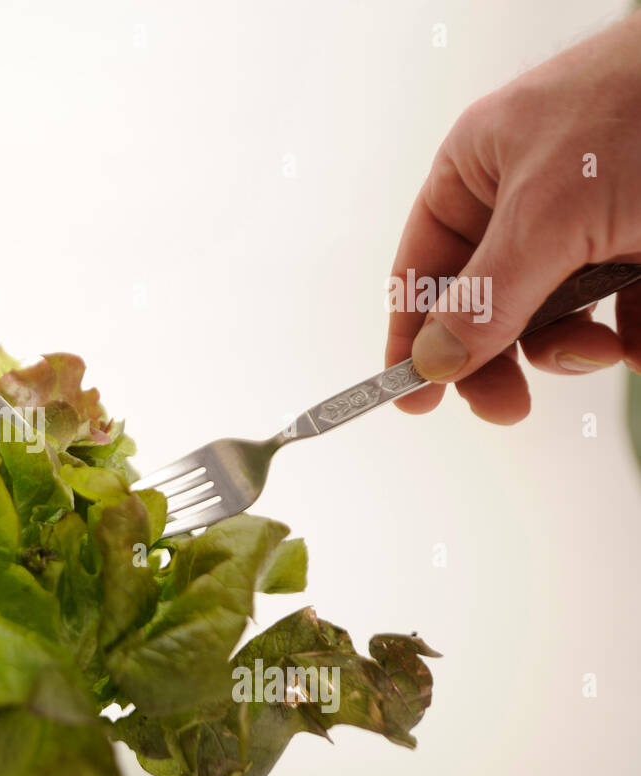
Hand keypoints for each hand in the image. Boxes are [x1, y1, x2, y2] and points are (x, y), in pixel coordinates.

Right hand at [387, 13, 640, 423]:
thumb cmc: (640, 112)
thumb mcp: (549, 215)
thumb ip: (488, 297)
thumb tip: (430, 362)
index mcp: (477, 170)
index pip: (423, 268)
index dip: (413, 336)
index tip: (413, 401)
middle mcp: (527, 199)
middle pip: (487, 305)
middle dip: (500, 357)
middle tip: (507, 407)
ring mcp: (592, 222)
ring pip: (557, 317)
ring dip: (574, 348)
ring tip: (605, 352)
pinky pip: (625, 315)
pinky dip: (634, 340)